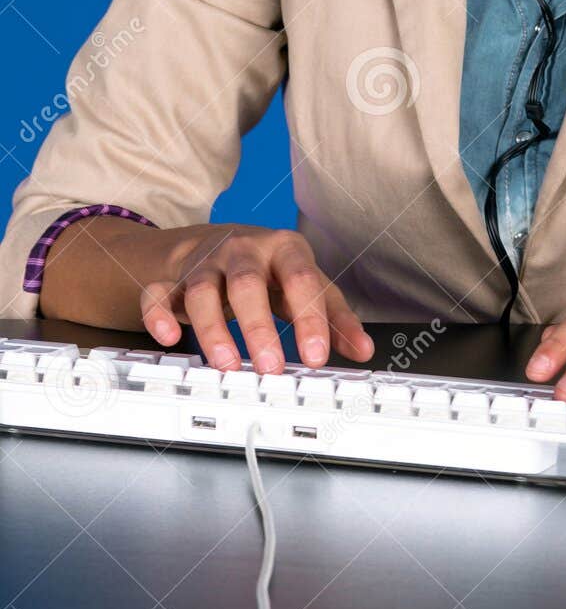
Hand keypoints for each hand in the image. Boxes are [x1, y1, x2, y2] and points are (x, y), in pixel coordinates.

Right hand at [138, 223, 373, 373]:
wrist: (216, 241)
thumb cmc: (271, 268)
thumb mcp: (308, 285)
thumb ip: (335, 317)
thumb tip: (363, 348)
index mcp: (284, 249)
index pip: (301, 280)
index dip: (310, 318)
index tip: (316, 357)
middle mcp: (243, 251)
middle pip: (247, 283)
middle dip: (258, 327)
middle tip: (271, 367)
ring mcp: (206, 263)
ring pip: (202, 291)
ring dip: (213, 330)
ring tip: (227, 365)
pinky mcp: (174, 278)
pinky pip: (158, 293)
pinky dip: (159, 316)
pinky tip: (170, 339)